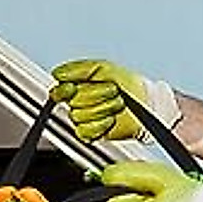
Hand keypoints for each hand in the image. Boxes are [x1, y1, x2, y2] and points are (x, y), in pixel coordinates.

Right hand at [50, 59, 180, 141]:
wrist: (146, 102)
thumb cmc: (127, 84)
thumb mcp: (103, 67)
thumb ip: (78, 69)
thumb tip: (57, 73)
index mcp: (78, 86)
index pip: (58, 90)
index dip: (64, 90)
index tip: (73, 87)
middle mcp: (79, 103)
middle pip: (72, 103)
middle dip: (95, 95)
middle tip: (111, 91)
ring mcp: (85, 119)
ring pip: (79, 117)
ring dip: (101, 109)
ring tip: (116, 104)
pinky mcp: (92, 134)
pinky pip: (85, 131)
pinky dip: (100, 124)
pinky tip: (111, 119)